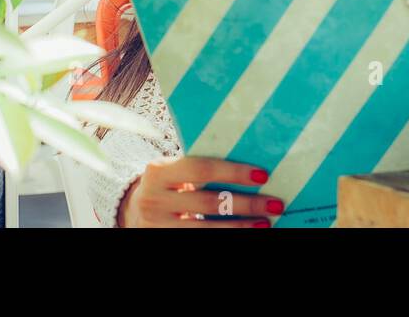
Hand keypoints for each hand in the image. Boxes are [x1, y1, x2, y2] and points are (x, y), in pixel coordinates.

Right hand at [117, 156, 283, 227]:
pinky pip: (201, 239)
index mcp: (158, 171)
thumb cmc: (166, 186)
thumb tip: (249, 170)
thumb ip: (198, 169)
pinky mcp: (163, 239)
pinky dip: (226, 237)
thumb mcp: (173, 172)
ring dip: (241, 226)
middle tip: (275, 204)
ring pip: (207, 228)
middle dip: (247, 204)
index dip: (234, 172)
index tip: (262, 176)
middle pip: (209, 202)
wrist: (133, 211)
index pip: (202, 169)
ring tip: (265, 223)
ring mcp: (157, 224)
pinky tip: (244, 233)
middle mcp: (154, 198)